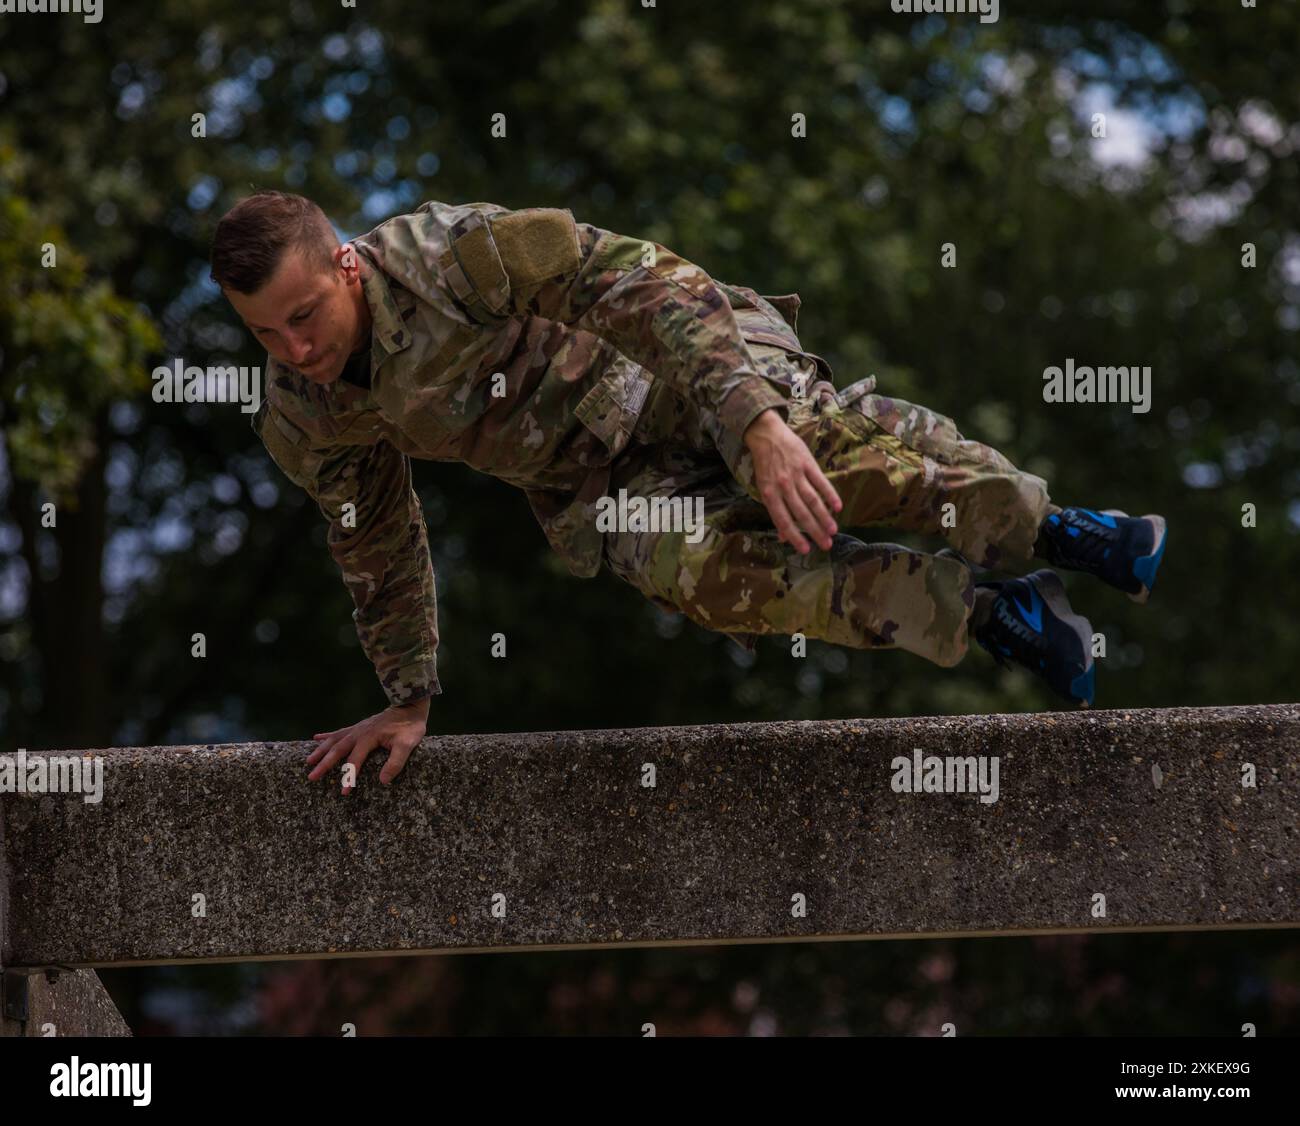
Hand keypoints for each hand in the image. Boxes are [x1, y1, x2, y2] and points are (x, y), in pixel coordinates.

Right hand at [306, 697, 430, 793]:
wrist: (410, 706)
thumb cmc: (410, 727)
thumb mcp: (407, 745)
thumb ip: (396, 762)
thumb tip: (383, 781)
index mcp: (368, 738)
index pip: (355, 761)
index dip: (349, 777)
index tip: (343, 792)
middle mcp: (359, 732)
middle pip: (337, 750)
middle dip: (324, 764)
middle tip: (311, 777)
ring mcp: (357, 728)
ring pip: (334, 740)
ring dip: (321, 751)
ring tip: (308, 761)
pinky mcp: (359, 727)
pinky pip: (339, 732)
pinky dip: (327, 736)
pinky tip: (315, 738)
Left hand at [743, 408, 841, 552]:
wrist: (767, 435)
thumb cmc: (765, 465)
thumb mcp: (764, 487)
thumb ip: (775, 510)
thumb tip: (783, 536)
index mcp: (769, 494)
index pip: (783, 520)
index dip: (794, 536)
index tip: (806, 550)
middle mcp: (783, 486)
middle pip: (801, 513)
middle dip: (814, 531)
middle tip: (826, 545)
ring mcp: (796, 474)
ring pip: (813, 500)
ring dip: (824, 517)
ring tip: (833, 530)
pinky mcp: (807, 463)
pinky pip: (821, 482)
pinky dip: (830, 495)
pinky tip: (838, 507)